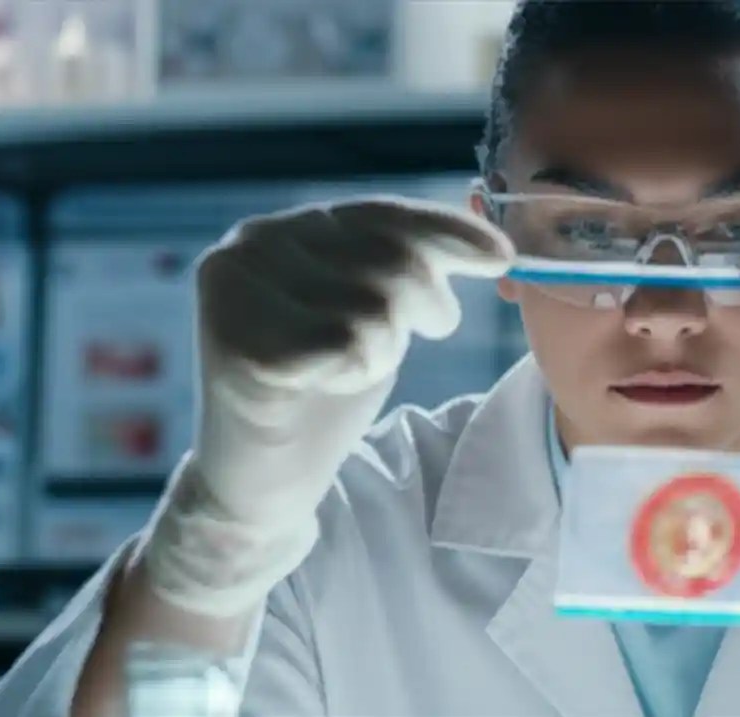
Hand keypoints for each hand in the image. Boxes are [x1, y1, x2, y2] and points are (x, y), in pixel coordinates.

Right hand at [143, 197, 512, 616]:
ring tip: (348, 367)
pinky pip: (347, 345)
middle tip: (418, 334)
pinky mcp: (240, 345)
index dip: (449, 232)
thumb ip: (406, 266)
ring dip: (382, 349)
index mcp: (279, 231)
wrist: (260, 479)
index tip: (502, 255)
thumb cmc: (320, 390)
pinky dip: (354, 372)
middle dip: (425, 304)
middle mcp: (248, 247)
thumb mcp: (371, 312)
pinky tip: (323, 384)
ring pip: (375, 306)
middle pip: (390, 260)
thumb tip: (496, 241)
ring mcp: (237, 294)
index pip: (380, 216)